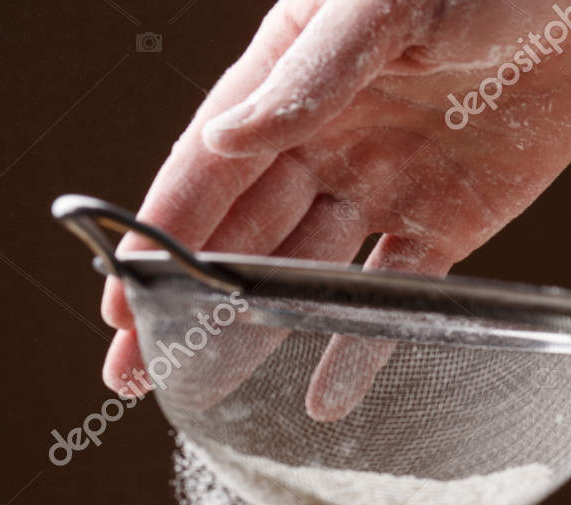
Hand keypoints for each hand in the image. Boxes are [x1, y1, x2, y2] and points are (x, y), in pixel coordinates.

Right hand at [103, 0, 570, 394]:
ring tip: (211, 394)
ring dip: (257, 335)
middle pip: (241, 239)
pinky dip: (359, 347)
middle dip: (187, 307)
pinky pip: (394, 295)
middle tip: (135, 374)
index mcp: (293, 78)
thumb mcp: (387, 0)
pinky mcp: (450, 222)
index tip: (120, 304)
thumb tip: (228, 139)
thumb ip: (310, 75)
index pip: (207, 171)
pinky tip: (323, 398)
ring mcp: (385, 185)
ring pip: (305, 276)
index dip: (160, 238)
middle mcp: (328, 138)